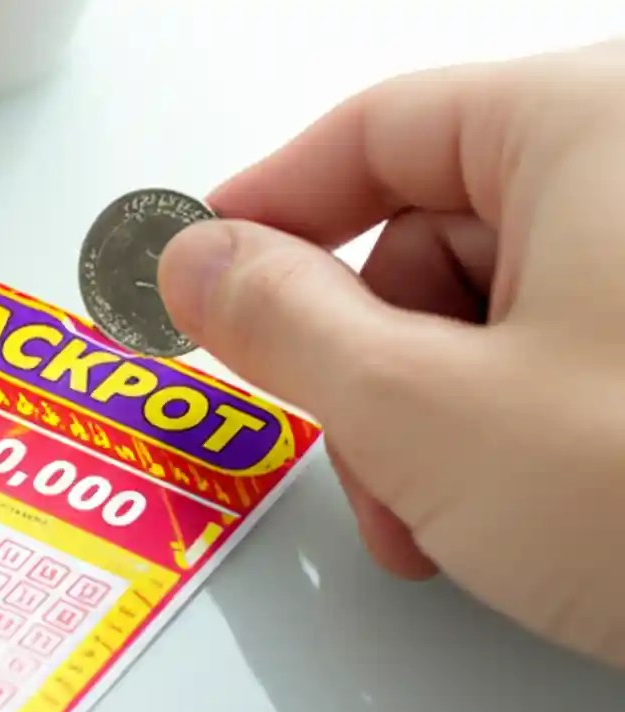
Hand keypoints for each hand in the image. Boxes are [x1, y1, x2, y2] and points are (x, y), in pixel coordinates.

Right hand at [158, 40, 624, 665]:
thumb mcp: (431, 414)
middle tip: (353, 455)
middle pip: (433, 228)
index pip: (374, 129)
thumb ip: (283, 325)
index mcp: (599, 124)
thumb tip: (200, 268)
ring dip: (434, 413)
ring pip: (499, 302)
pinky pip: (573, 340)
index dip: (268, 206)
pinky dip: (513, 419)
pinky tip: (516, 504)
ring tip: (443, 513)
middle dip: (369, 361)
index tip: (204, 266)